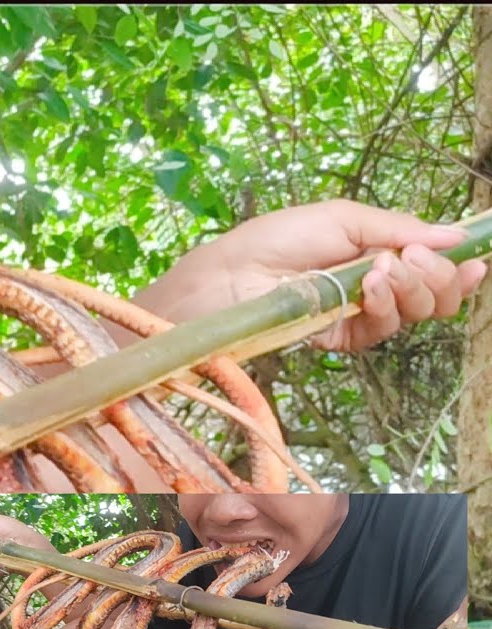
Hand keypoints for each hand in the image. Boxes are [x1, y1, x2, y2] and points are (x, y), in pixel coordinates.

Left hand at [210, 199, 485, 351]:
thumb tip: (456, 235)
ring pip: (415, 314)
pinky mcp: (342, 338)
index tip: (476, 261)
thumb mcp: (343, 217)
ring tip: (380, 268)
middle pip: (434, 296)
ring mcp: (358, 315)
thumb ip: (399, 227)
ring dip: (410, 288)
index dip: (459, 270)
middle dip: (435, 277)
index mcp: (376, 254)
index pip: (431, 269)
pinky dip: (385, 306)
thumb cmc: (277, 238)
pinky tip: (369, 286)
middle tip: (409, 258)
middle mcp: (373, 287)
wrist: (233, 273)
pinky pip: (383, 331)